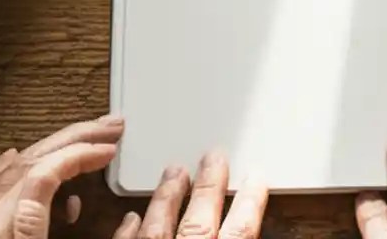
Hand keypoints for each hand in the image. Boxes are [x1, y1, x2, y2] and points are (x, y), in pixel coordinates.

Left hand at [0, 115, 122, 238]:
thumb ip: (53, 225)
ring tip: (80, 145)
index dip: (80, 155)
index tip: (108, 149)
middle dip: (73, 140)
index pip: (45, 174)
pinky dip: (2, 168)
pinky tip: (14, 156)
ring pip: (9, 170)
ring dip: (48, 152)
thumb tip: (87, 208)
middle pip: (30, 162)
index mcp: (5, 231)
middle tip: (107, 127)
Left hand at [109, 151, 267, 238]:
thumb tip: (250, 231)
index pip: (239, 232)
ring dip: (167, 196)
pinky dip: (129, 231)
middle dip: (209, 185)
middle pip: (199, 221)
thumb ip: (238, 238)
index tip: (256, 179)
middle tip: (214, 156)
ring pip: (158, 226)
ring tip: (174, 170)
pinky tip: (131, 217)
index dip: (249, 203)